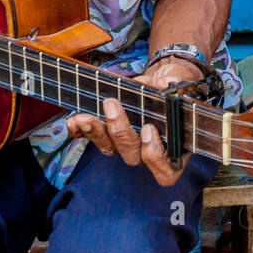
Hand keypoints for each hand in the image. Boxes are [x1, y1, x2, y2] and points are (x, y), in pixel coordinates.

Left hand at [66, 56, 203, 186]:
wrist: (160, 82)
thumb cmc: (175, 87)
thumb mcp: (180, 81)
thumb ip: (176, 84)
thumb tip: (165, 84)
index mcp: (174, 148)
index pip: (165, 170)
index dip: (155, 156)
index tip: (148, 130)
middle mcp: (148, 153)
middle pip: (132, 156)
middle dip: (119, 131)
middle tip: (112, 105)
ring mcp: (127, 146)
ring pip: (110, 148)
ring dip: (95, 132)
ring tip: (84, 117)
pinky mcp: (109, 136)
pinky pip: (93, 139)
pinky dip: (81, 132)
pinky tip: (72, 122)